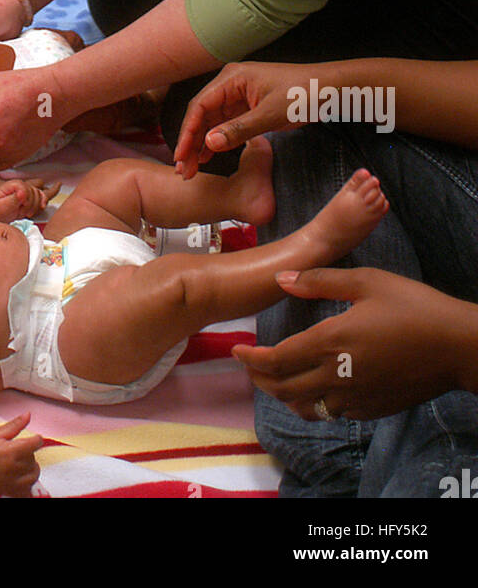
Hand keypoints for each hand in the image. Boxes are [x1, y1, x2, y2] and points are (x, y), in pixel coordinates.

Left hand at [0, 178, 60, 221]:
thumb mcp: (2, 207)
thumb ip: (12, 199)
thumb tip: (22, 193)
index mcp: (12, 184)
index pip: (26, 188)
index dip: (26, 199)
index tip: (21, 206)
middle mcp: (21, 185)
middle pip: (34, 191)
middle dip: (29, 204)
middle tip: (20, 212)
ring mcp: (28, 190)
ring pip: (40, 195)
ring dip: (34, 207)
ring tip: (24, 213)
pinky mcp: (32, 196)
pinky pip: (44, 196)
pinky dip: (43, 202)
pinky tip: (42, 206)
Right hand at [0, 413, 42, 496]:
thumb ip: (15, 425)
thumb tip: (28, 414)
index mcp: (9, 451)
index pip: (35, 445)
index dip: (36, 440)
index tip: (34, 439)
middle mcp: (12, 468)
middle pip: (34, 459)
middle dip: (29, 454)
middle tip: (17, 452)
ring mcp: (12, 482)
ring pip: (34, 474)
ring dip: (30, 468)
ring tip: (19, 464)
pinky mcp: (11, 492)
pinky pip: (28, 491)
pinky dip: (27, 484)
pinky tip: (20, 477)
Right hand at [174, 61, 309, 178]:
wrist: (329, 88)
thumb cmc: (303, 93)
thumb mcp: (271, 114)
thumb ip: (239, 129)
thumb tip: (210, 143)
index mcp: (231, 78)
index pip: (200, 106)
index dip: (188, 132)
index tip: (182, 155)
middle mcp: (230, 84)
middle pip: (201, 115)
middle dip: (191, 142)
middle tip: (184, 169)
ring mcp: (237, 95)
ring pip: (211, 122)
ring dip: (200, 144)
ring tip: (191, 169)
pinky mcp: (246, 106)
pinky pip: (225, 124)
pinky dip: (216, 141)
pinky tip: (208, 157)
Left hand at [233, 267, 466, 421]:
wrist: (456, 346)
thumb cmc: (413, 306)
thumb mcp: (366, 281)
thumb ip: (319, 281)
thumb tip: (281, 278)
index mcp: (331, 342)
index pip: (277, 360)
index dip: (251, 358)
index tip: (237, 349)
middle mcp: (337, 376)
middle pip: (283, 388)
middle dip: (259, 378)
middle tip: (249, 365)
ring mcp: (354, 398)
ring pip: (304, 407)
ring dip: (283, 395)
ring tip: (275, 379)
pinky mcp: (371, 409)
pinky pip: (331, 412)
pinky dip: (312, 403)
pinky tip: (314, 388)